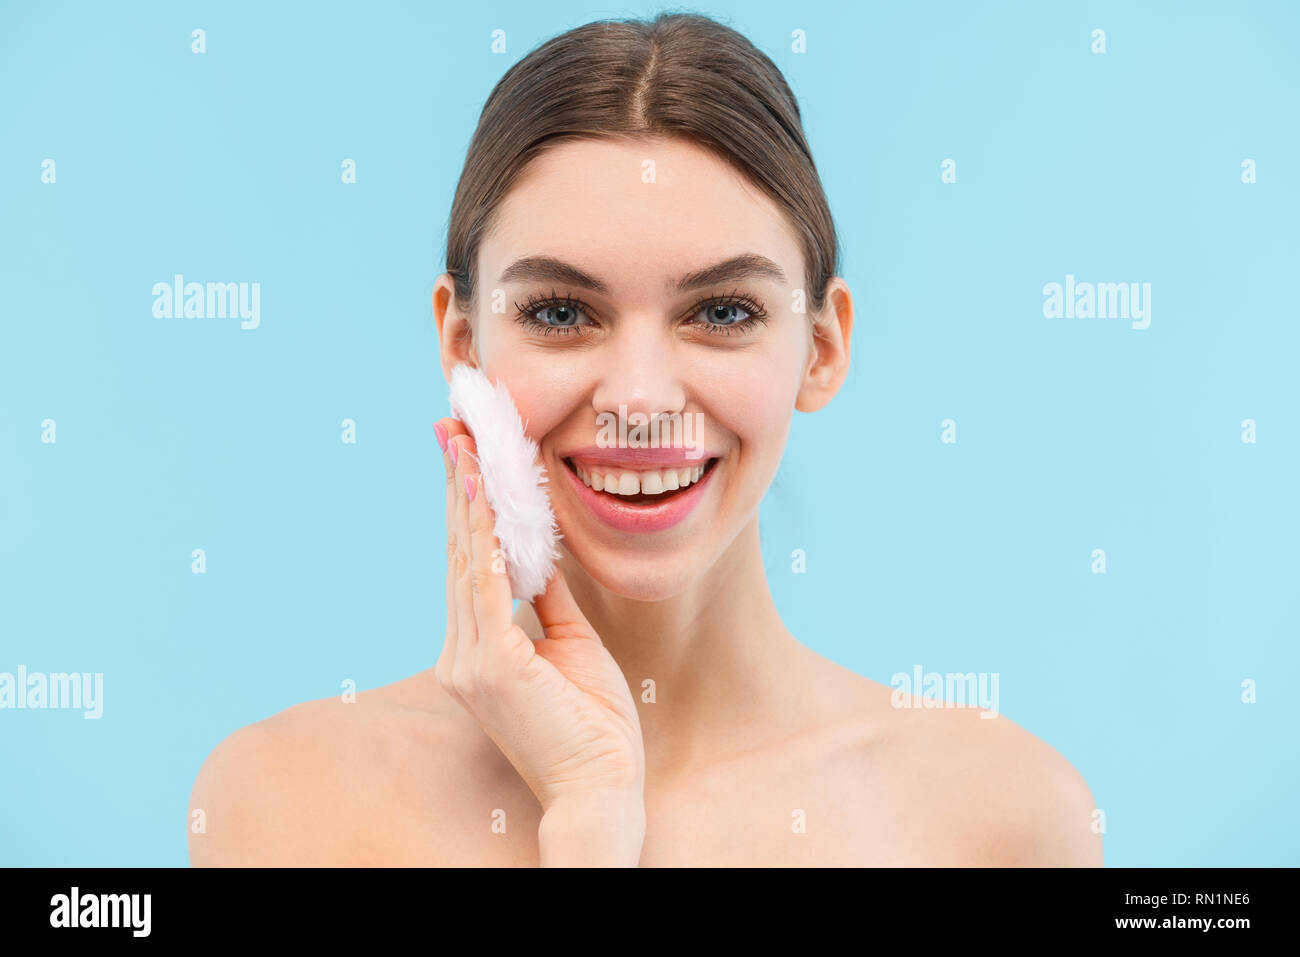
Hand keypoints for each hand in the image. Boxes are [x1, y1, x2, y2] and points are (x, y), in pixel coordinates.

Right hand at [434, 417, 646, 825]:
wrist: (602, 791)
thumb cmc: (592, 726)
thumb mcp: (571, 645)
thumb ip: (548, 600)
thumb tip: (541, 553)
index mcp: (477, 650)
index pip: (470, 564)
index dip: (467, 508)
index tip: (466, 455)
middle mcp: (461, 653)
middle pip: (459, 552)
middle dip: (458, 487)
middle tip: (455, 428)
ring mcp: (470, 661)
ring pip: (467, 561)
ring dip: (467, 497)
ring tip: (465, 444)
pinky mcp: (492, 666)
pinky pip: (486, 587)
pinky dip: (482, 537)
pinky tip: (479, 494)